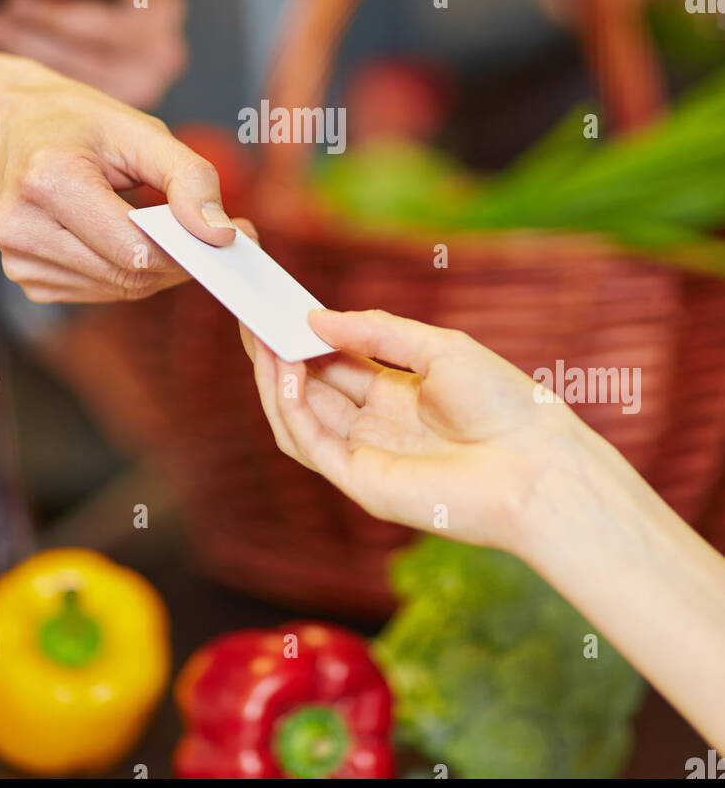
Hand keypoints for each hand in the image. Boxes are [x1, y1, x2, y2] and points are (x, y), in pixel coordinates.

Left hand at [0, 0, 187, 106]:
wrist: (130, 61)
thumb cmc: (109, 5)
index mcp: (165, 7)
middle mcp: (161, 51)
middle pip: (99, 29)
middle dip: (49, 12)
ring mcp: (138, 86)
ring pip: (71, 64)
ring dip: (21, 38)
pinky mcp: (107, 107)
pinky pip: (58, 87)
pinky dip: (23, 62)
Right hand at [0, 60, 234, 302]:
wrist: (6, 128)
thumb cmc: (77, 124)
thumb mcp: (140, 131)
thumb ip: (189, 179)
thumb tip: (221, 234)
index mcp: (49, 180)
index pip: (135, 249)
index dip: (189, 249)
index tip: (228, 234)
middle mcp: (22, 226)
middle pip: (128, 275)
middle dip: (179, 260)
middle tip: (212, 234)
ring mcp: (18, 258)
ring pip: (118, 289)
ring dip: (155, 268)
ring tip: (164, 228)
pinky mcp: (24, 277)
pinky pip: (98, 291)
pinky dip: (125, 271)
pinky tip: (123, 237)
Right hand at [240, 307, 585, 549]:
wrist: (537, 464)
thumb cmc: (502, 404)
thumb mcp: (437, 348)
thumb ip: (375, 331)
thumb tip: (313, 319)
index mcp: (394, 396)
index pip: (331, 364)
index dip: (301, 337)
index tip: (274, 305)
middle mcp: (373, 427)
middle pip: (307, 389)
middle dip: (276, 354)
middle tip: (250, 316)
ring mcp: (364, 456)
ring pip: (297, 418)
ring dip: (274, 380)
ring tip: (261, 339)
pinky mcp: (362, 482)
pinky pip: (310, 444)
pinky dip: (291, 407)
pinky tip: (288, 372)